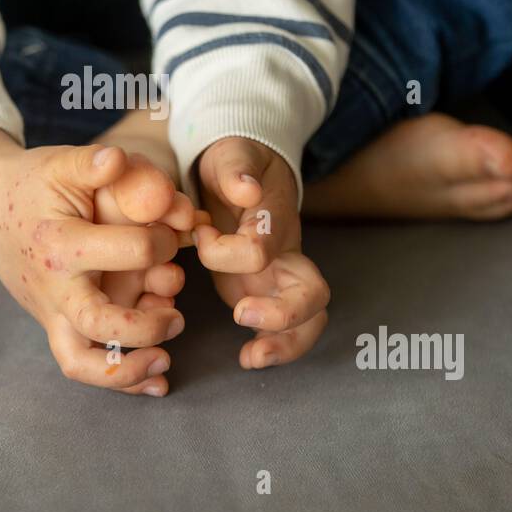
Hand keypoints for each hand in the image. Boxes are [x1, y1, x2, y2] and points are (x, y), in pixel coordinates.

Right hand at [0, 129, 192, 394]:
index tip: (170, 230)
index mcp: (60, 244)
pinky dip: (119, 379)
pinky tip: (156, 381)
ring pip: (81, 362)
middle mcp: (54, 286)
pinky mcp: (55, 324)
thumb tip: (118, 159)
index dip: (163, 239)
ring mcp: (51, 311)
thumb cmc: (34, 183)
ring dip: (128, 371)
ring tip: (166, 359)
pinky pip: (82, 364)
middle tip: (177, 314)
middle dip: (147, 325)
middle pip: (99, 324)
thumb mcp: (63, 163)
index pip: (131, 251)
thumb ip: (95, 163)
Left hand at [194, 137, 330, 368]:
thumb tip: (247, 190)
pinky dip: (272, 347)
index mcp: (276, 221)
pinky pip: (283, 329)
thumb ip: (237, 168)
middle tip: (241, 316)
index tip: (199, 231)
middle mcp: (287, 253)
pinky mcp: (266, 292)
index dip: (222, 250)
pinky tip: (246, 358)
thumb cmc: (236, 161)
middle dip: (284, 315)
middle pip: (312, 293)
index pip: (259, 249)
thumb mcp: (232, 152)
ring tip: (250, 359)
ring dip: (286, 345)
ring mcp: (280, 277)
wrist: (246, 169)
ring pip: (308, 320)